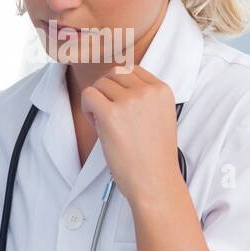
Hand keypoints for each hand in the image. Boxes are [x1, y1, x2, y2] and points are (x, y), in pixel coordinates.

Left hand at [80, 64, 180, 206]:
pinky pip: (88, 95)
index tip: (121, 106)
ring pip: (100, 84)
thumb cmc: (154, 156)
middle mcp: (147, 91)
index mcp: (162, 90)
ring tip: (105, 123)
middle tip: (110, 116)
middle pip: (114, 74)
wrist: (154, 181)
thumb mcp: (160, 116)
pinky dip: (87, 107)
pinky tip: (96, 124)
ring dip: (97, 101)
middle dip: (108, 92)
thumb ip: (145, 97)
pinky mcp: (111, 113)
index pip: (133, 70)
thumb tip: (115, 81)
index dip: (121, 86)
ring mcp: (130, 101)